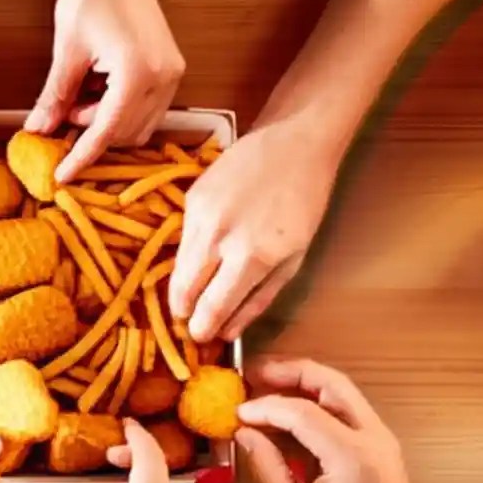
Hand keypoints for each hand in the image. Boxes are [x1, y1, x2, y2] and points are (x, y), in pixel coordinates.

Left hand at [25, 0, 183, 181]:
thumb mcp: (66, 49)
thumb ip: (55, 95)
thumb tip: (38, 130)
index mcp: (136, 73)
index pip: (105, 131)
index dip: (80, 157)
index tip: (61, 177)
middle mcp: (162, 78)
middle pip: (124, 133)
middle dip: (91, 131)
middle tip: (64, 111)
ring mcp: (172, 75)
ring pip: (138, 126)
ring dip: (106, 123)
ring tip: (82, 95)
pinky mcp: (171, 69)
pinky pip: (147, 109)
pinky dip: (121, 111)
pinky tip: (100, 89)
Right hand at [169, 120, 337, 341]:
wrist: (293, 144)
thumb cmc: (304, 204)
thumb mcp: (294, 258)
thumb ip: (259, 298)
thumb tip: (230, 331)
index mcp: (253, 256)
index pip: (214, 305)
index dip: (203, 328)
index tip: (200, 337)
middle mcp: (221, 237)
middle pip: (184, 290)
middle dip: (183, 312)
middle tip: (188, 321)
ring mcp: (202, 216)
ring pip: (178, 266)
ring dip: (182, 286)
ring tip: (190, 296)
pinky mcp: (191, 198)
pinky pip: (183, 238)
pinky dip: (190, 253)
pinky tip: (205, 252)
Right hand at [235, 358, 439, 482]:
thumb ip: (268, 470)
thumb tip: (244, 434)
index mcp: (350, 453)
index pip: (301, 411)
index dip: (265, 407)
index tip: (236, 412)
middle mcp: (372, 435)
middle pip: (330, 381)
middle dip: (290, 371)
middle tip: (253, 373)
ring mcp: (381, 437)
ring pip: (342, 389)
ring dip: (305, 381)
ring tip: (268, 384)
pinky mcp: (381, 444)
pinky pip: (348, 408)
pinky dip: (319, 399)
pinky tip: (293, 412)